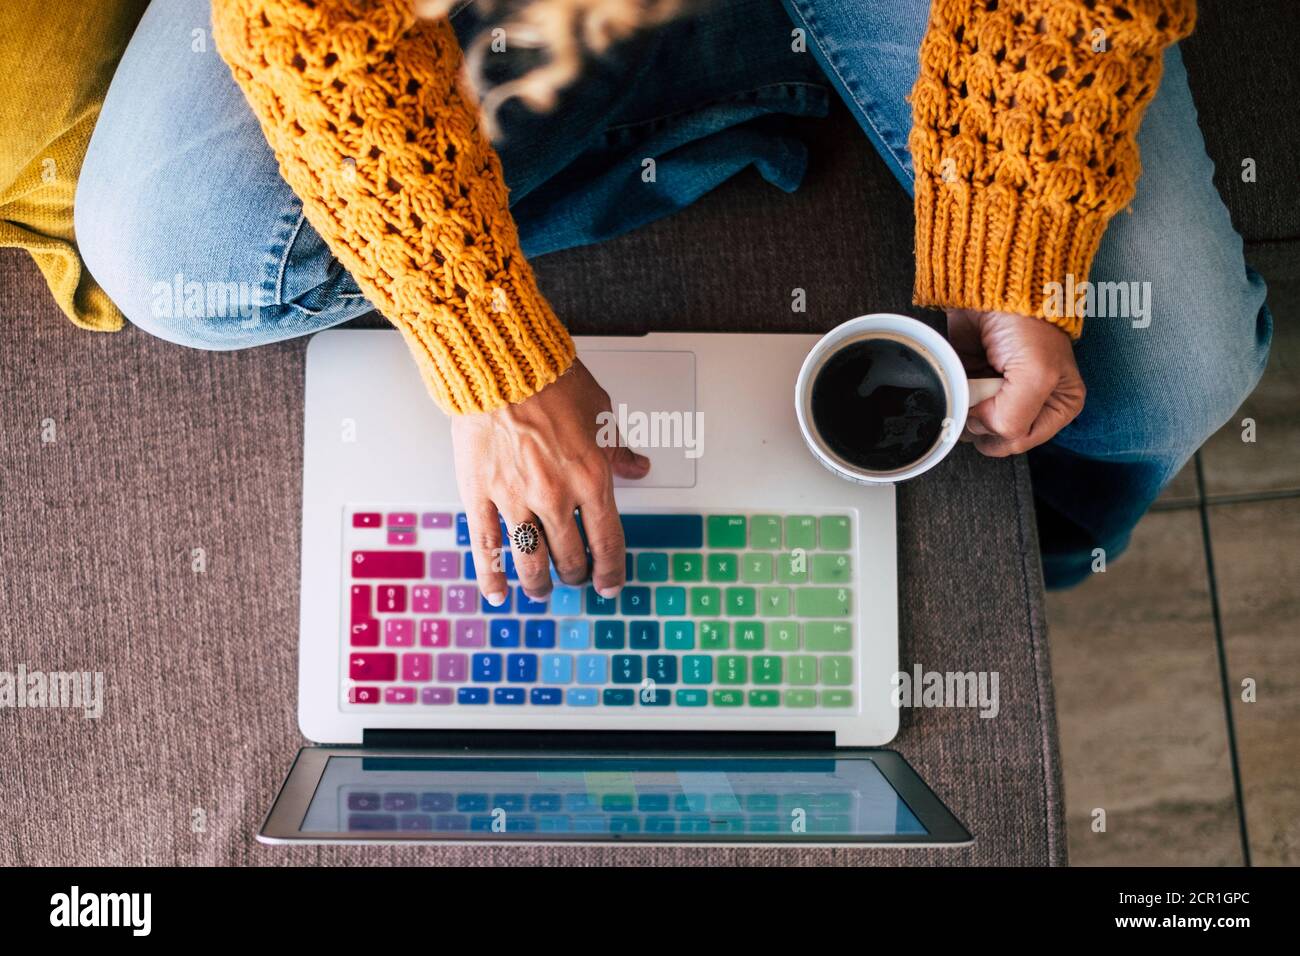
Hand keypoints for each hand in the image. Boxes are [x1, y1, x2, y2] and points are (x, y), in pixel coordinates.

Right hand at [450, 359, 649, 604]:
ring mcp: (515, 499)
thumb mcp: (601, 414)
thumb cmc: (550, 382)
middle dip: (576, 574)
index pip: (607, 542)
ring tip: (541, 589)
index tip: (610, 585)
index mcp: (591, 480)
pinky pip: (487, 547)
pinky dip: (493, 576)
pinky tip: (498, 594)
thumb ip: (619, 450)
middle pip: (570, 557)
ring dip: (539, 582)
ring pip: (531, 561)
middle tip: (575, 577)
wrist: (501, 364)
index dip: (611, 571)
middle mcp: (555, 497)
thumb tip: (638, 467)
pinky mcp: (480, 495)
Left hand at [946, 309, 1085, 456]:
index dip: (1001, 428)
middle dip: (981, 416)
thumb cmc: (1026, 320)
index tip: (992, 403)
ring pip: (971, 421)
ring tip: (972, 376)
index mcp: (1060, 405)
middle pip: (995, 434)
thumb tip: (981, 428)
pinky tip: (960, 373)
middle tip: (981, 388)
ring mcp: (1000, 392)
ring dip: (965, 403)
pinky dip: (952, 390)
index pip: (1022, 440)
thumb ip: (1015, 417)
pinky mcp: (974, 379)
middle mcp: (1032, 402)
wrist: (993, 285)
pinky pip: (957, 399)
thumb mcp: (1036, 376)